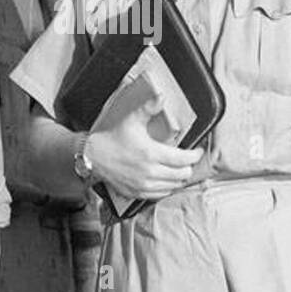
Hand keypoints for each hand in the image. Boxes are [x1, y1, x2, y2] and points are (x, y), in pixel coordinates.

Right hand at [85, 95, 202, 201]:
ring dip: (179, 177)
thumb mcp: (132, 119)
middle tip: (188, 159)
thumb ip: (149, 107)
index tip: (197, 151)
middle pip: (183, 175)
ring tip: (179, 168)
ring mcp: (144, 185)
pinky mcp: (138, 193)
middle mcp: (150, 172)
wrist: (93, 157)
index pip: (184, 159)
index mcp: (151, 153)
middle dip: (189, 166)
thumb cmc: (113, 137)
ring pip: (174, 186)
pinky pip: (162, 194)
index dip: (195, 155)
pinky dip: (168, 187)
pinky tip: (166, 179)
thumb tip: (162, 97)